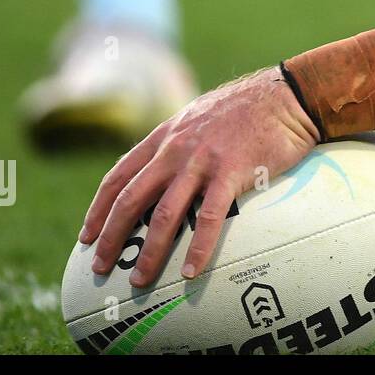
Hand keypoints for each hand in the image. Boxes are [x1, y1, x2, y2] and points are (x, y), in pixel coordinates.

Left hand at [79, 66, 318, 286]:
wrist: (287, 94)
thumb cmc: (250, 106)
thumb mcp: (200, 115)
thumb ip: (180, 139)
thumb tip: (168, 165)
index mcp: (166, 136)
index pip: (119, 176)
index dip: (99, 209)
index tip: (87, 237)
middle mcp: (175, 149)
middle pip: (131, 199)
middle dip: (111, 237)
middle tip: (101, 268)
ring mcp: (202, 161)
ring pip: (164, 214)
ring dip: (150, 251)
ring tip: (141, 281)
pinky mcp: (231, 173)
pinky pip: (208, 217)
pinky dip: (198, 248)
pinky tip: (191, 271)